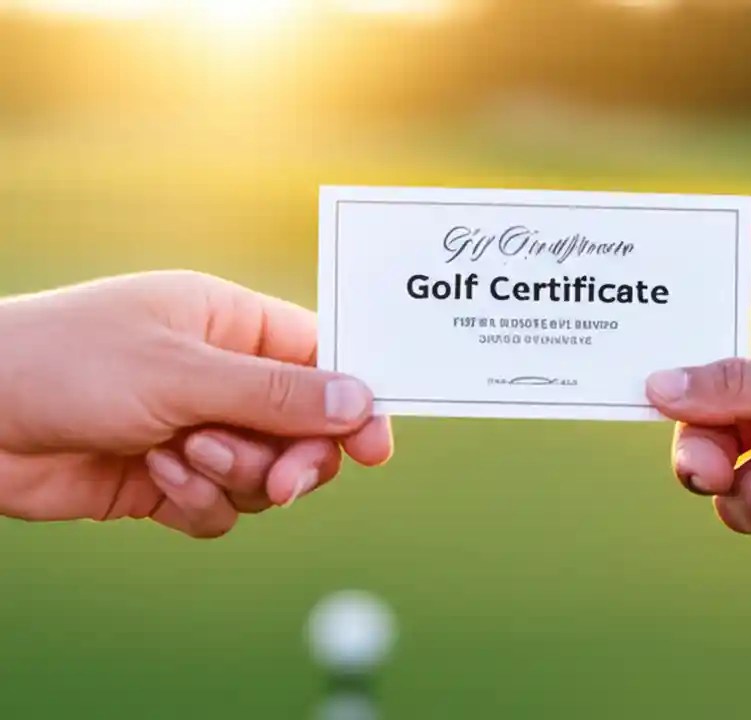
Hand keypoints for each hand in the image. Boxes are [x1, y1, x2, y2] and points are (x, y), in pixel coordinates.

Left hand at [0, 271, 393, 536]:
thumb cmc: (65, 363)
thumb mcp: (181, 373)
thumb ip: (276, 395)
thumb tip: (361, 402)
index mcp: (232, 325)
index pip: (323, 359)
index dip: (356, 400)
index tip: (375, 448)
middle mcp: (222, 376)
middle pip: (306, 429)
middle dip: (294, 457)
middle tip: (282, 483)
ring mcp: (198, 429)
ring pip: (266, 475)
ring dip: (233, 477)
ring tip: (180, 456)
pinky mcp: (169, 480)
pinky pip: (221, 508)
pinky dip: (197, 502)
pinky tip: (153, 478)